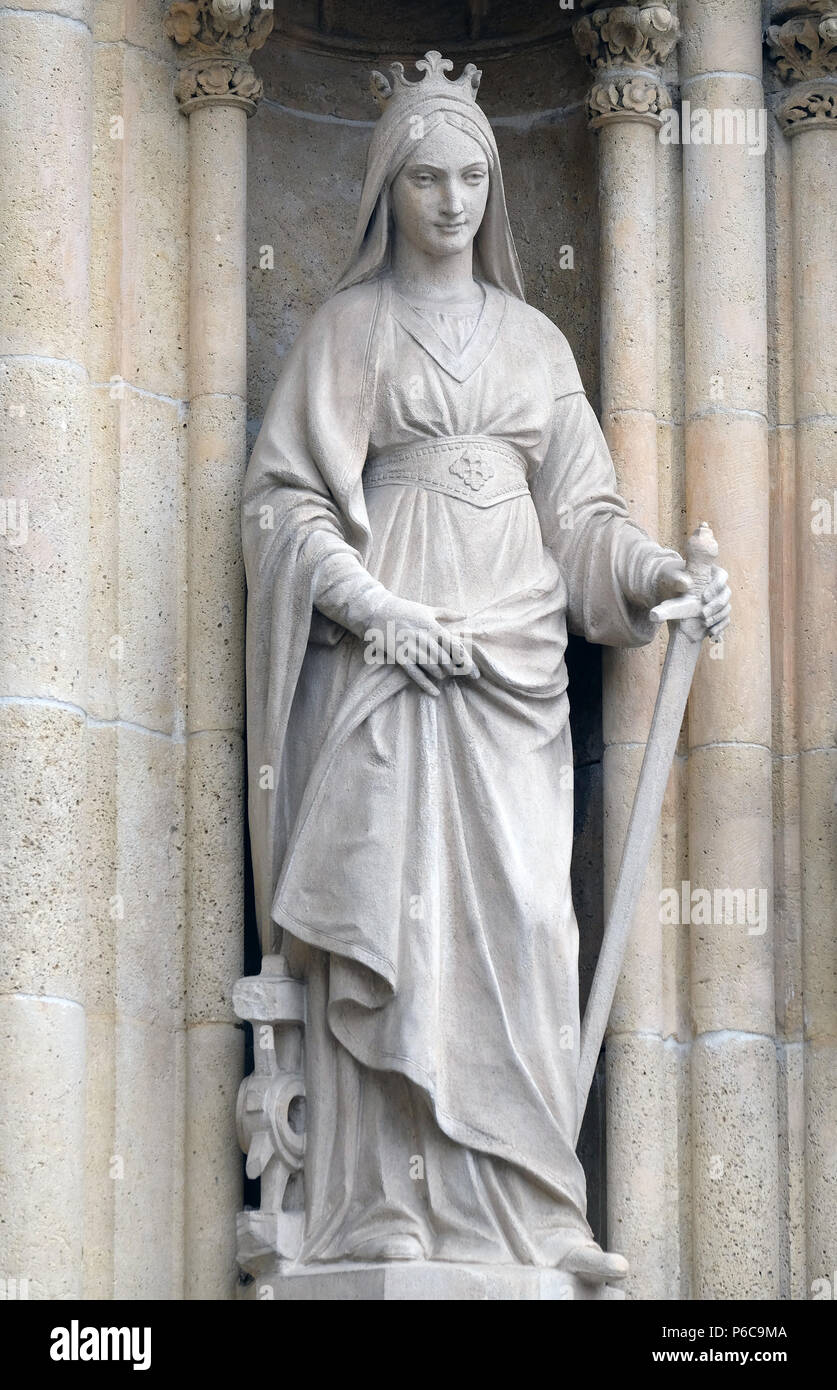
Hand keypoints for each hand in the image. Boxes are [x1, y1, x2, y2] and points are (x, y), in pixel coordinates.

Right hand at [363, 593, 479, 695]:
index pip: (456, 647)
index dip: (467, 662)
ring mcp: (412, 649)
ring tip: (442, 675)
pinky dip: (426, 685)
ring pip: (433, 668)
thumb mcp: (427, 609)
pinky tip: (434, 692)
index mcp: (433, 627)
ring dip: (441, 674)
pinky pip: (415, 674)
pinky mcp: (400, 657)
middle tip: (456, 673)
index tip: (475, 673)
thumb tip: (466, 615)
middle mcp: (425, 639)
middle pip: (446, 661)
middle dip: (454, 670)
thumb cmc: (404, 609)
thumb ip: (447, 614)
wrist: (377, 611)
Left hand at [653, 558, 731, 639]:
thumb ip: (676, 579)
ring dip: (717, 617)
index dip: (716, 586)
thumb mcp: (670, 576)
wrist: (667, 591)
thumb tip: (685, 584)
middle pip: (725, 594)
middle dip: (716, 606)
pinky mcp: (717, 613)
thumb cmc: (670, 579)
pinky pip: (725, 620)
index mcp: (711, 572)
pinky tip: (711, 633)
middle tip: (703, 614)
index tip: (704, 597)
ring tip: (705, 624)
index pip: (722, 576)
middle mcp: (719, 586)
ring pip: (726, 608)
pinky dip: (719, 627)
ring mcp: (719, 600)